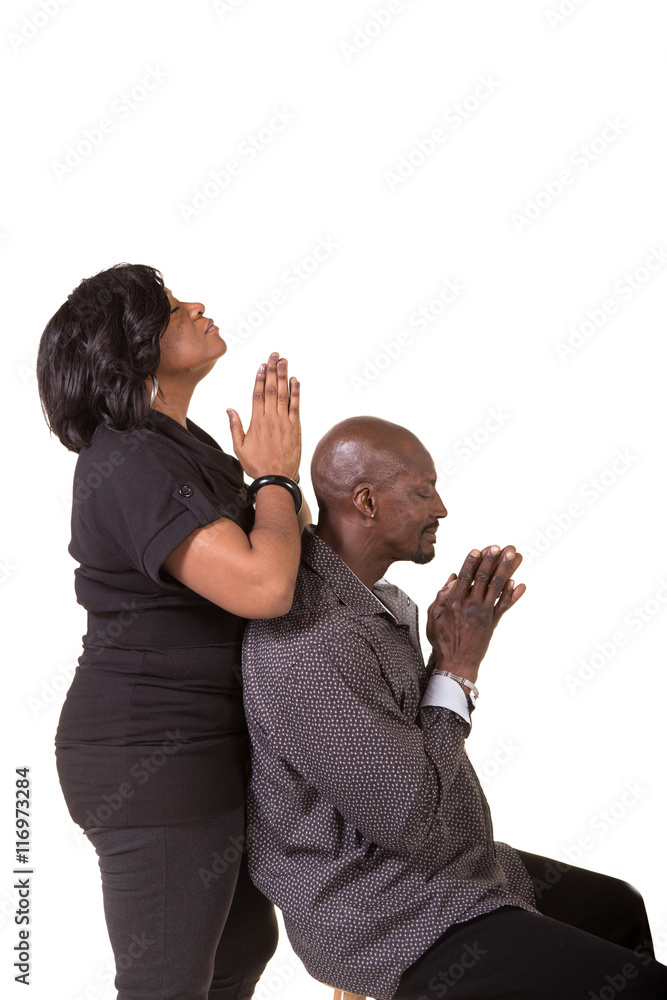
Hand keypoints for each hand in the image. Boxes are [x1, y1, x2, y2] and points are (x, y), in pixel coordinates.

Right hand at [227, 352, 300, 480]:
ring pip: (284, 394)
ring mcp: (285, 422)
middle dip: (273, 370)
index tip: (262, 365)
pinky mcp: (296, 428)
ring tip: (284, 361)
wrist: (277, 479)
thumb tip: (230, 409)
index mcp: (256, 422)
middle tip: (274, 355)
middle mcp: (271, 419)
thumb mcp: (239, 447)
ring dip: (284, 376)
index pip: (258, 394)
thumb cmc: (256, 465)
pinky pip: (296, 406)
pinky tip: (296, 381)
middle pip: (271, 389)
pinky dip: (296, 393)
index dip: (260, 378)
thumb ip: (235, 426)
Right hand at [426, 544, 525, 682]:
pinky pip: (504, 605)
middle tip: (500, 547)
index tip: (479, 549)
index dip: (473, 562)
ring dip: (507, 570)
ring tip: (514, 556)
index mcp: (454, 603)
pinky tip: (518, 583)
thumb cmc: (443, 641)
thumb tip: (451, 578)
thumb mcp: (433, 617)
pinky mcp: (493, 622)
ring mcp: (484, 614)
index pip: (465, 577)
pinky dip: (512, 594)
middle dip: (493, 560)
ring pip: (497, 587)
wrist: (457, 663)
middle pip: (484, 578)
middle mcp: (471, 606)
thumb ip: (441, 597)